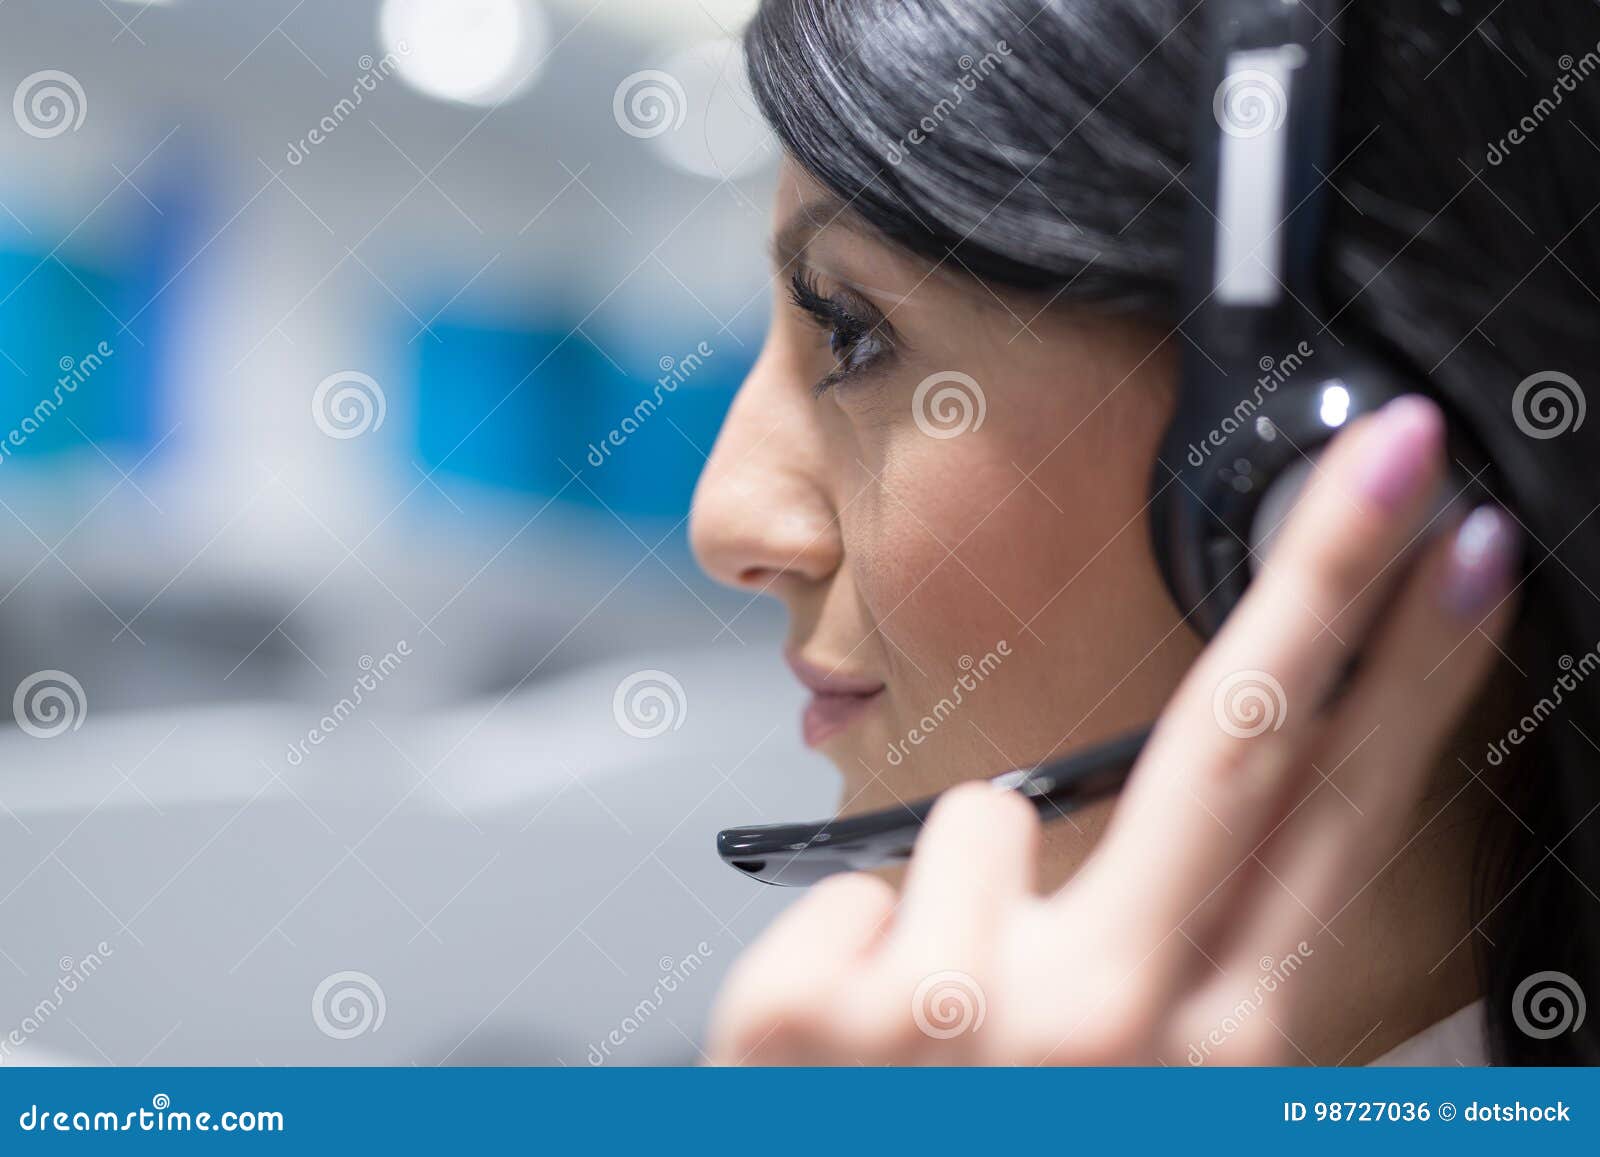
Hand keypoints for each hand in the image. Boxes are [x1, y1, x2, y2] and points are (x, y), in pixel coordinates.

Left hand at [706, 397, 1520, 1064]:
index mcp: (1210, 1062)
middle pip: (1241, 748)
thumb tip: (1239, 831)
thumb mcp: (1144, 1091)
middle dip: (1327, 586)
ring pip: (985, 816)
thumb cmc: (1004, 1153)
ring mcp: (948, 1018)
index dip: (1416, 680)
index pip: (1339, 826)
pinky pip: (857, 884)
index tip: (1458, 554)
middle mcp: (1102, 1035)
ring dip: (970, 895)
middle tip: (1394, 457)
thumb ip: (1193, 979)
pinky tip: (860, 1047)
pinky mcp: (811, 1012)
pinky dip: (856, 948)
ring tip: (953, 1022)